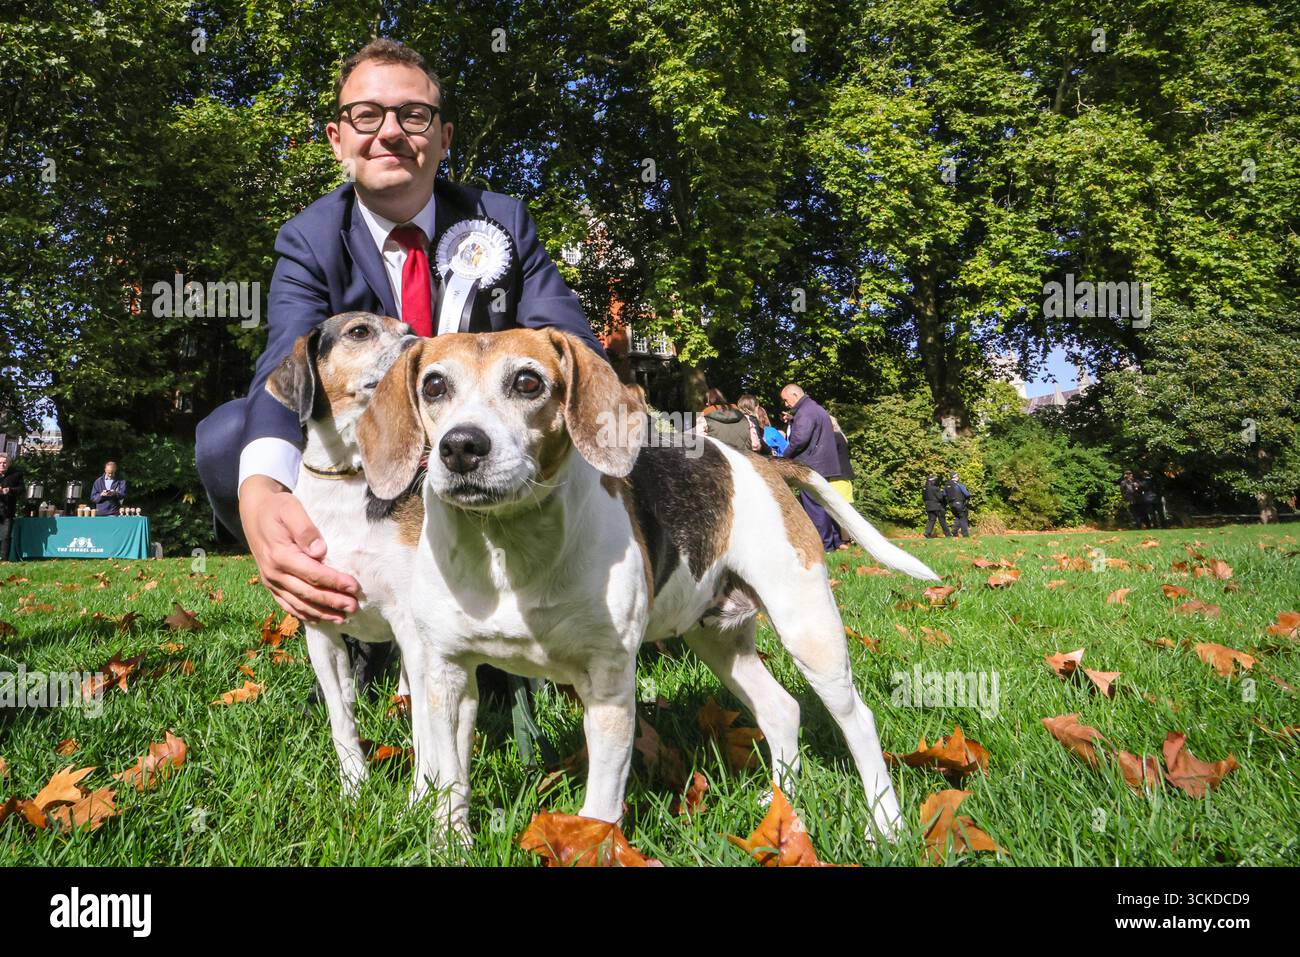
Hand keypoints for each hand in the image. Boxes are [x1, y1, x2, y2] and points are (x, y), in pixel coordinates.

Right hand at [238, 475, 359, 623]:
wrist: (253, 510)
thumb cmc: (276, 508)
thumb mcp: (290, 509)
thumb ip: (305, 529)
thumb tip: (319, 551)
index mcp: (280, 556)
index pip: (313, 574)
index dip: (335, 582)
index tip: (354, 587)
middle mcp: (274, 573)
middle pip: (308, 593)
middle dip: (332, 602)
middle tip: (354, 607)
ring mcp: (270, 581)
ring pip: (298, 603)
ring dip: (321, 613)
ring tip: (342, 618)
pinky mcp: (270, 584)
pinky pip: (286, 604)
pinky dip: (302, 614)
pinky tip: (318, 620)